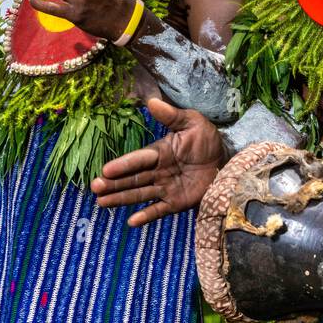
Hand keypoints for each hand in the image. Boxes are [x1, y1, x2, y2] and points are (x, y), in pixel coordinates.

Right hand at [91, 99, 226, 227]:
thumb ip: (172, 116)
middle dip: (114, 183)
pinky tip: (132, 221)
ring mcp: (165, 188)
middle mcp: (157, 172)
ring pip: (139, 194)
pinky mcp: (175, 203)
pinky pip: (158, 210)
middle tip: (95, 187)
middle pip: (132, 178)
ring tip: (101, 203)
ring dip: (121, 198)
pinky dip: (146, 216)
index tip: (106, 169)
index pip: (138, 159)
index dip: (123, 165)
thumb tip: (152, 101)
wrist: (227, 162)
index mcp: (159, 153)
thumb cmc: (206, 140)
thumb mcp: (192, 122)